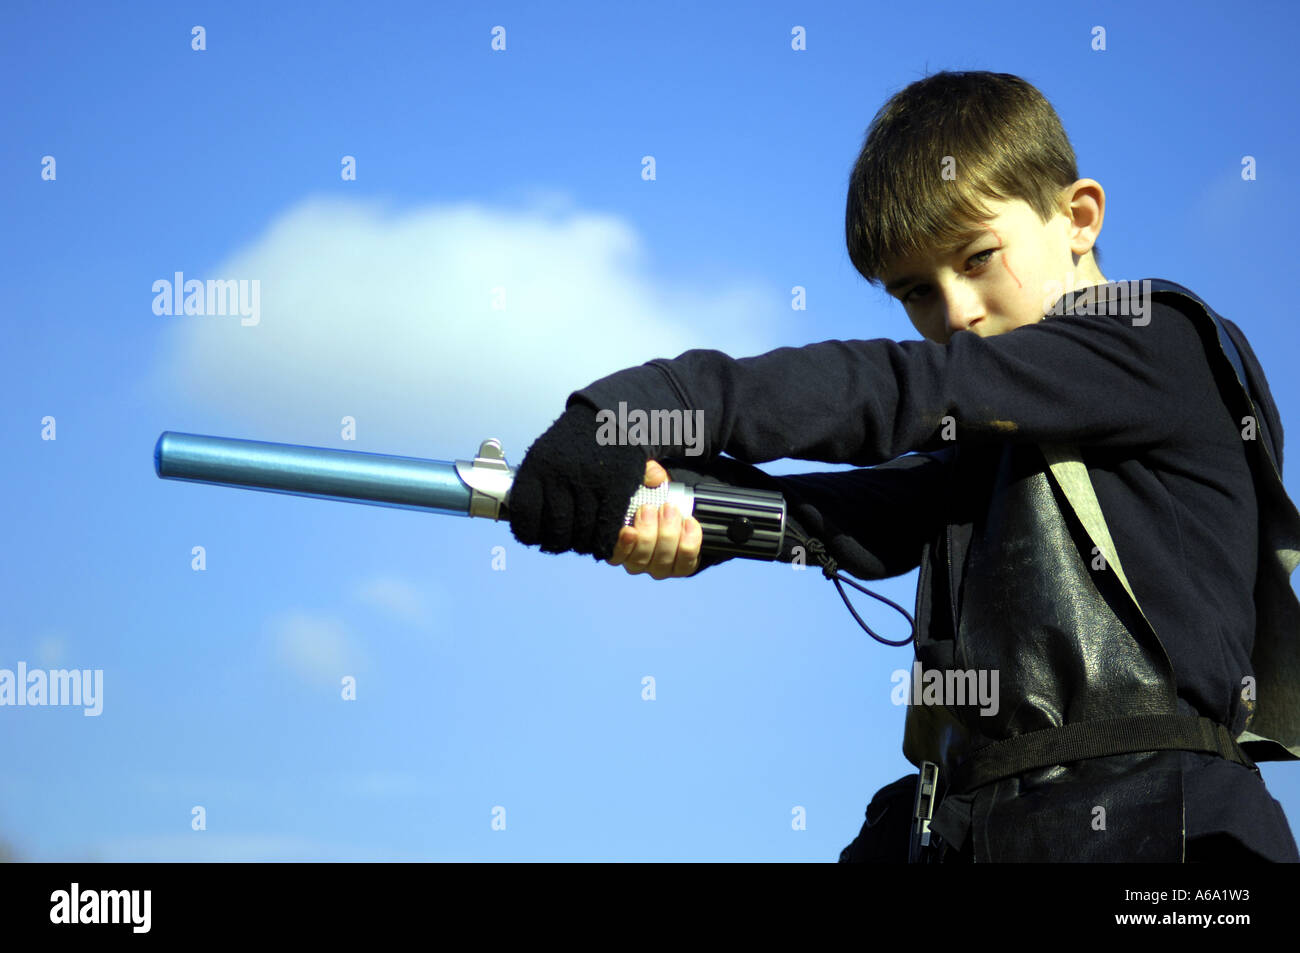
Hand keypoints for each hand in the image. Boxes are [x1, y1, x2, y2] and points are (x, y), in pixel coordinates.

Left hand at [508, 403, 646, 558]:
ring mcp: (590, 483)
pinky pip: (606, 530)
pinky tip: (599, 543)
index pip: (523, 515)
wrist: (611, 417)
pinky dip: (602, 544)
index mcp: (537, 467)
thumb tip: (525, 525)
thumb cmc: (574, 444)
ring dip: (580, 545)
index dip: (527, 533)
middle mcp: (561, 476)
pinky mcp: (617, 488)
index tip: (533, 537)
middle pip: (555, 530)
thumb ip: (535, 487)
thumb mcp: (544, 454)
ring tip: (580, 542)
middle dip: (556, 544)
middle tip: (560, 542)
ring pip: (582, 535)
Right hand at [605, 460, 702, 578]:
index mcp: (618, 543)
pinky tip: (690, 524)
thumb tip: (655, 475)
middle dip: (648, 533)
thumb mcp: (643, 479)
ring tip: (671, 510)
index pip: (614, 555)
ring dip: (668, 535)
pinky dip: (689, 544)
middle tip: (653, 509)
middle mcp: (635, 560)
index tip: (629, 530)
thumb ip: (643, 474)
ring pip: (661, 563)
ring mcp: (657, 566)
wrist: (675, 502)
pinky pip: (684, 565)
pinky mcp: (679, 567)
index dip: (622, 546)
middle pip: (640, 559)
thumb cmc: (651, 491)